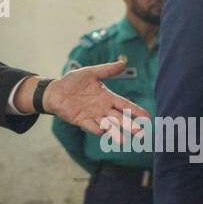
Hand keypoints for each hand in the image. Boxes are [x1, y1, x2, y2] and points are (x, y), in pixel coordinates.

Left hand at [33, 60, 150, 140]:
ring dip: (115, 133)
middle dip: (130, 126)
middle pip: (120, 118)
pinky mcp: (81, 120)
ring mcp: (93, 116)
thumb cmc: (72, 81)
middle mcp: (103, 109)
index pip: (126, 105)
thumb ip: (107, 69)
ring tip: (124, 141)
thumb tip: (123, 62)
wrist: (54, 90)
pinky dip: (96, 129)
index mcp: (108, 97)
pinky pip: (90, 126)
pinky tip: (103, 132)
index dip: (137, 111)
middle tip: (140, 133)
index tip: (148, 119)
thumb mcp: (90, 72)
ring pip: (108, 125)